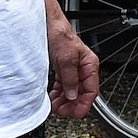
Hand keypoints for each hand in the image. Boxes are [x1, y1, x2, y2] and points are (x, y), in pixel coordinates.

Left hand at [45, 0, 99, 118]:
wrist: (46, 23)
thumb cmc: (59, 33)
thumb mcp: (65, 58)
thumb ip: (70, 79)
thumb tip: (73, 96)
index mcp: (89, 64)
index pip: (92, 90)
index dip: (85, 104)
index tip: (77, 114)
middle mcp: (82, 68)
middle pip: (82, 93)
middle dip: (73, 104)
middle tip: (63, 111)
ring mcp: (72, 69)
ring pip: (72, 91)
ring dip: (65, 101)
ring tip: (56, 106)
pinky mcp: (62, 68)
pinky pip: (63, 86)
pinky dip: (59, 94)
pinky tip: (54, 98)